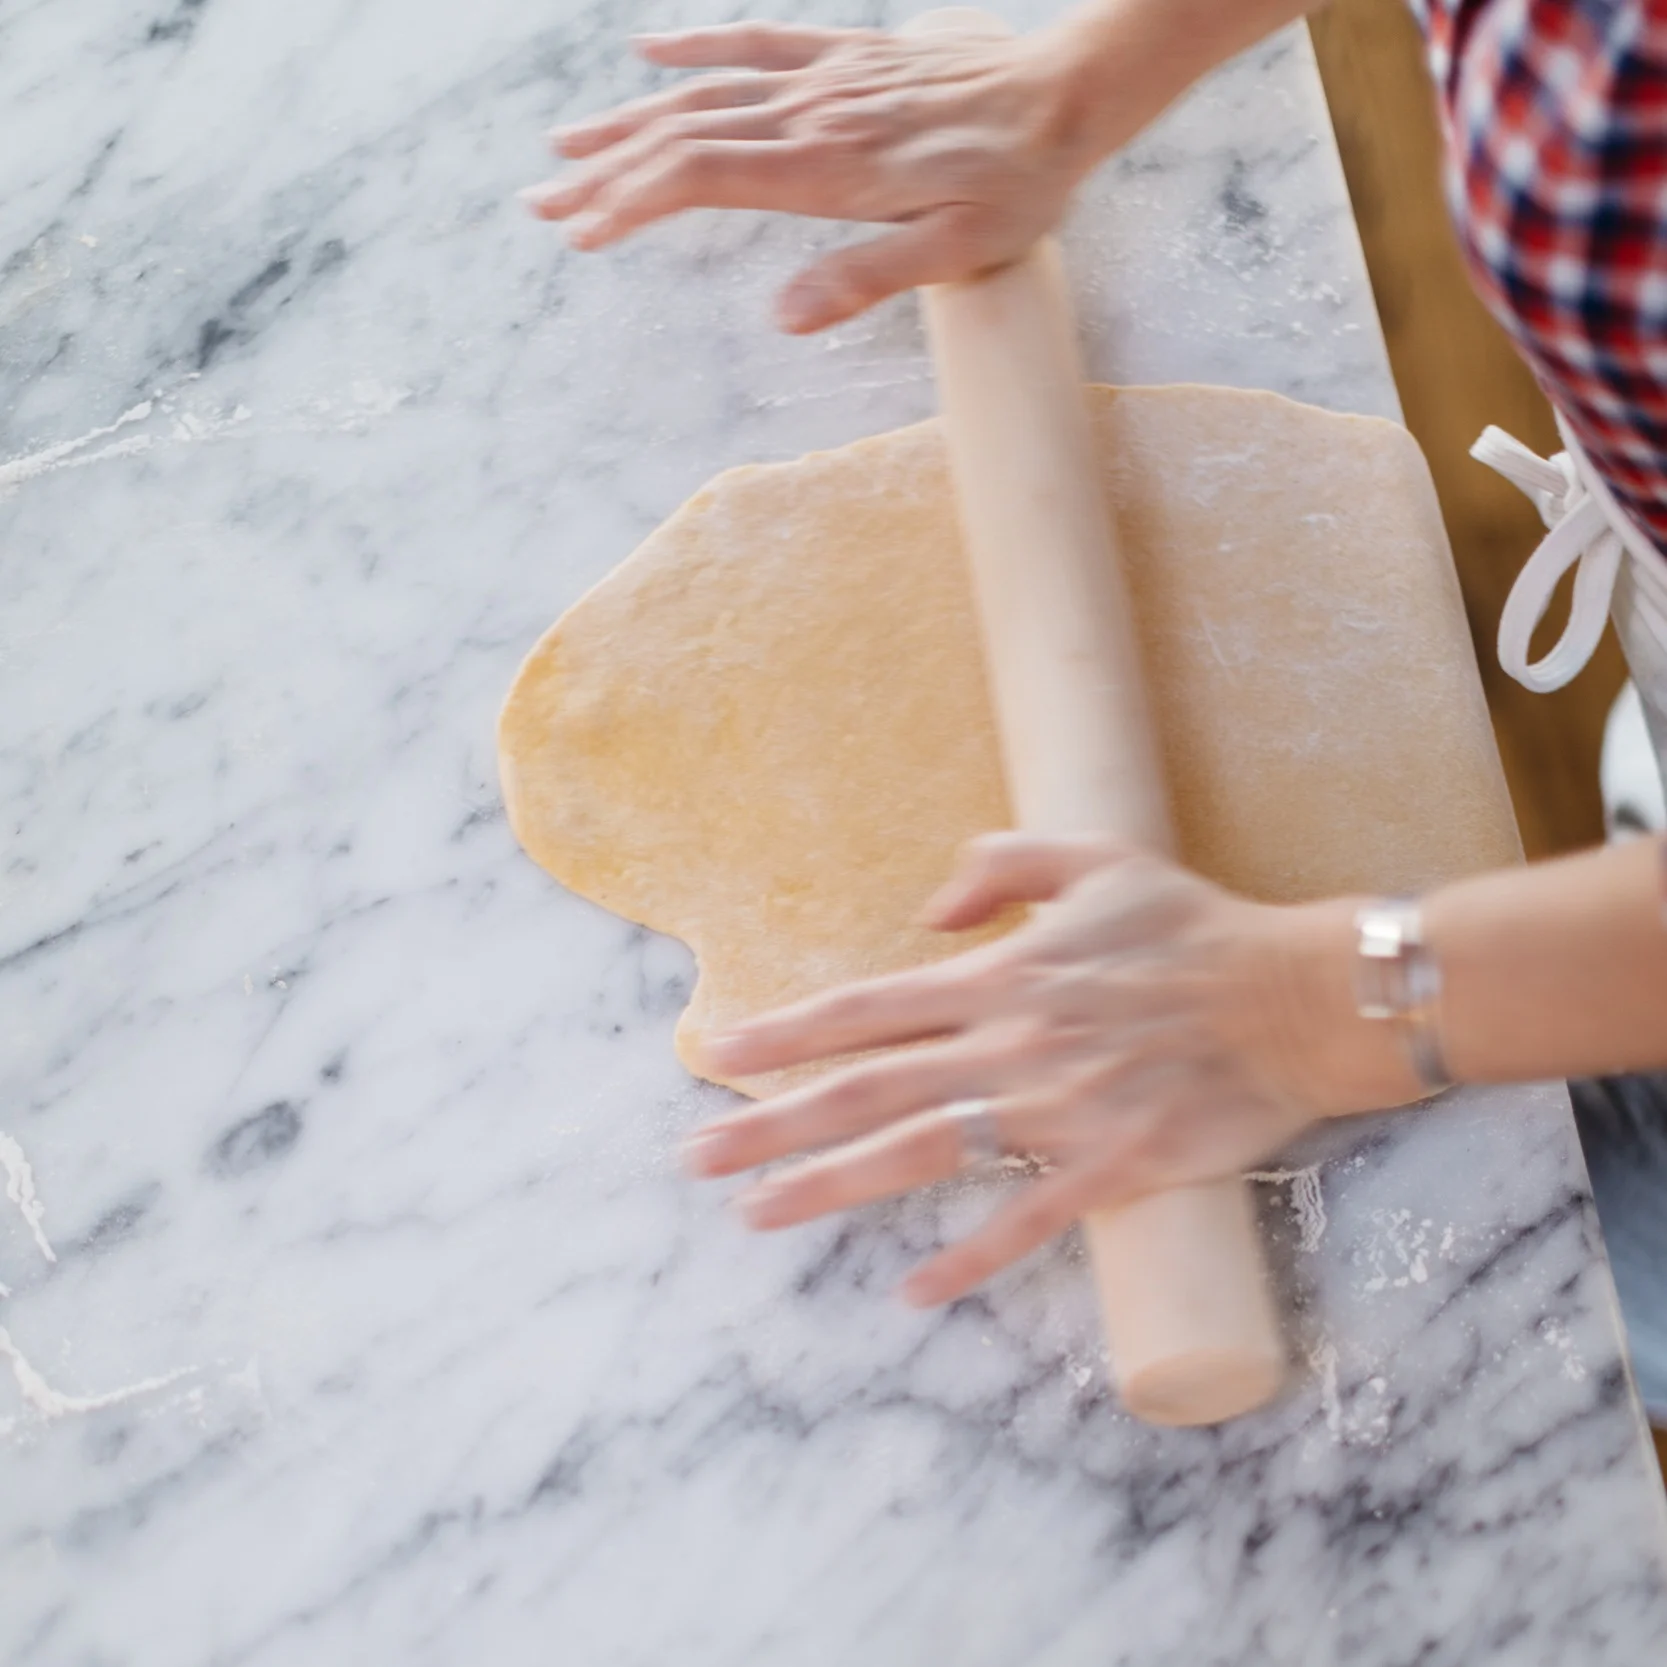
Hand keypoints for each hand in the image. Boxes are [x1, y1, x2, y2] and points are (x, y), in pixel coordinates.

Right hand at [520, 20, 1104, 331]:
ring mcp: (824, 81)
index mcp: (825, 169)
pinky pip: (757, 43)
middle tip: (541, 204)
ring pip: (705, 95)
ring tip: (566, 148)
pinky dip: (699, 47)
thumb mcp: (957, 254)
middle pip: (682, 138)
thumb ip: (867, 280)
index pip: (701, 179)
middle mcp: (810, 117)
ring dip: (629, 123)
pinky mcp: (847, 58)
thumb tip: (782, 319)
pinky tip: (651, 50)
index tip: (582, 233)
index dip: (632, 204)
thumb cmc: (1018, 185)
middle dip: (606, 174)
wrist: (1068, 95)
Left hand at [688, 833, 1410, 1305]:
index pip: (867, 1009)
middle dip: (773, 1123)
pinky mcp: (1114, 1166)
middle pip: (869, 1090)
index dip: (787, 1033)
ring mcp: (1060, 1110)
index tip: (717, 1055)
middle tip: (697, 1158)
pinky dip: (969, 1256)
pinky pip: (1028, 1219)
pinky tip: (912, 1289)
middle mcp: (1013, 1045)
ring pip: (923, 1153)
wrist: (1300, 998)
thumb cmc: (1196, 927)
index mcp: (1003, 977)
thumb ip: (1001, 863)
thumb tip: (925, 911)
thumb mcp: (1096, 857)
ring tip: (759, 1213)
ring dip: (833, 1186)